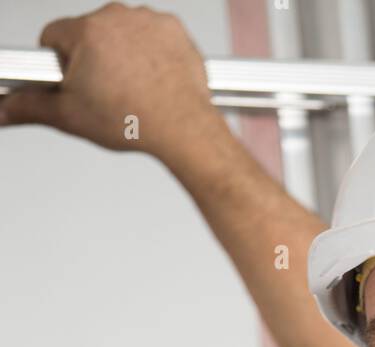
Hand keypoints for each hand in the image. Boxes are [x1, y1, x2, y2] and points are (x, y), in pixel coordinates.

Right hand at [0, 3, 218, 163]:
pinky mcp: (172, 27)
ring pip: (121, 34)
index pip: (53, 36)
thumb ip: (30, 107)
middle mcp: (116, 17)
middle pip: (89, 34)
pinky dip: (151, 54)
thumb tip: (5, 108)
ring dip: (122, 56)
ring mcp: (146, 20)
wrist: (184, 128)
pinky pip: (152, 36)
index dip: (59, 64)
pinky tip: (153, 80)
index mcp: (85, 31)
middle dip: (92, 60)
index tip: (72, 81)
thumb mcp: (71, 117)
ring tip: (132, 90)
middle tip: (105, 93)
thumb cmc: (134, 122)